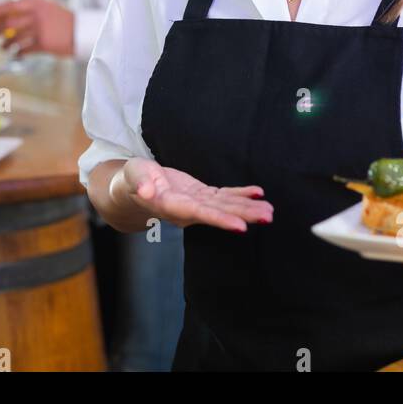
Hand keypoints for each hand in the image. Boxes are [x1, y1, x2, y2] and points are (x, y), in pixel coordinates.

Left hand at [0, 0, 73, 56]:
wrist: (79, 31)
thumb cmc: (61, 19)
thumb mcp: (46, 5)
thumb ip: (29, 4)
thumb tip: (7, 6)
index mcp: (35, 3)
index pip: (9, 5)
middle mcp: (36, 14)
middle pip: (8, 23)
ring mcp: (39, 29)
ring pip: (14, 38)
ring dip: (5, 44)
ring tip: (3, 46)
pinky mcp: (43, 44)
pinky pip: (24, 50)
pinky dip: (17, 53)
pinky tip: (16, 54)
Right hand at [118, 157, 272, 231]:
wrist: (134, 186)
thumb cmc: (132, 180)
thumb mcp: (133, 176)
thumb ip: (139, 183)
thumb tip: (145, 191)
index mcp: (172, 206)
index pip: (199, 214)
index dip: (220, 220)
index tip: (241, 227)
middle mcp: (188, 209)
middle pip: (219, 214)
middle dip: (244, 215)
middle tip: (268, 216)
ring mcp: (196, 203)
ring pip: (225, 207)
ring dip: (248, 208)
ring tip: (269, 211)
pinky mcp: (201, 195)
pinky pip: (224, 196)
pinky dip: (241, 195)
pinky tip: (257, 194)